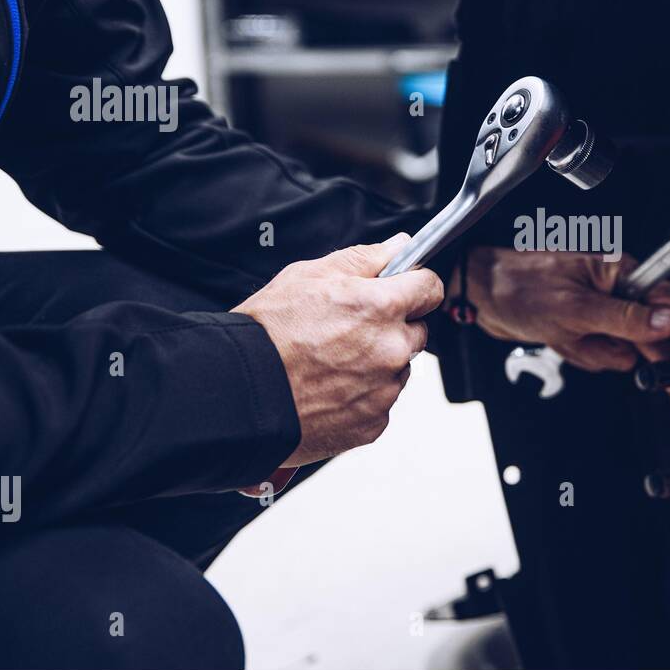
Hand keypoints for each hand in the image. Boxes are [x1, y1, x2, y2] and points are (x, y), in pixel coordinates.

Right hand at [233, 233, 443, 472]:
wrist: (240, 393)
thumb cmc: (267, 334)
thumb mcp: (309, 275)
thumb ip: (364, 259)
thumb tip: (398, 247)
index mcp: (381, 308)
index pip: (429, 288)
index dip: (415, 285)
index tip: (405, 289)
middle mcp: (391, 349)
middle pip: (416, 331)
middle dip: (392, 327)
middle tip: (349, 330)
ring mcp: (384, 389)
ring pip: (397, 368)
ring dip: (377, 363)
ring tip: (331, 362)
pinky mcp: (373, 423)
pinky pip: (380, 402)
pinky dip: (362, 396)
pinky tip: (329, 388)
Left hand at [459, 247, 669, 423]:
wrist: (482, 292)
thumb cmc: (520, 284)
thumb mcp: (574, 308)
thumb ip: (624, 318)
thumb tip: (667, 324)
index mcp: (623, 273)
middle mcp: (620, 291)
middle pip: (661, 336)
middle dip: (664, 368)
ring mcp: (605, 312)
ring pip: (628, 352)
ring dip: (600, 355)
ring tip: (571, 339)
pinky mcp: (590, 328)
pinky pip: (603, 356)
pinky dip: (585, 356)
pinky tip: (565, 342)